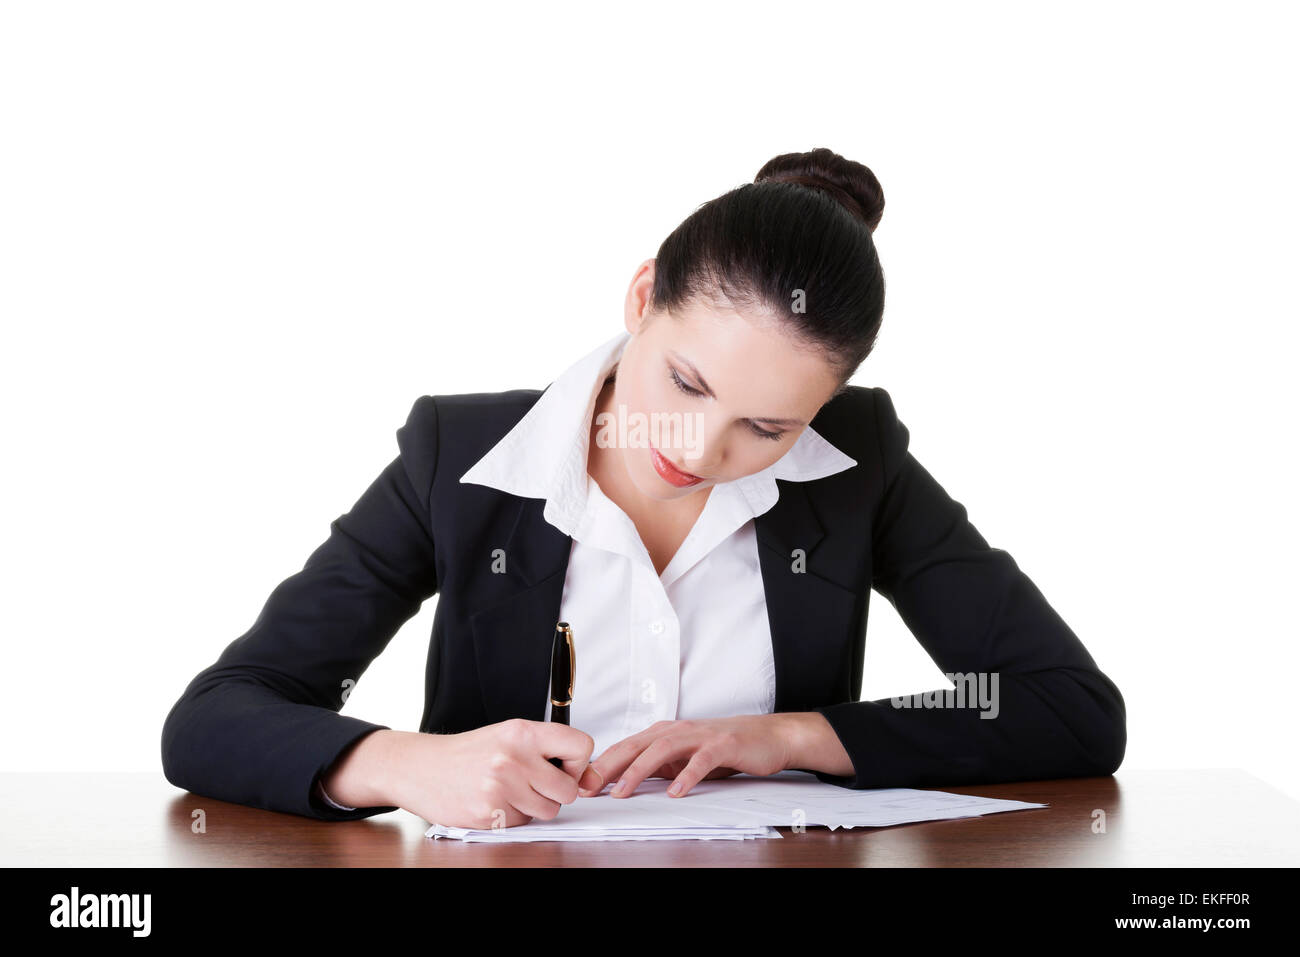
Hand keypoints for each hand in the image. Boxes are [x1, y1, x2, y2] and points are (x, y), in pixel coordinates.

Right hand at [387, 719, 594, 828]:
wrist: (421, 768)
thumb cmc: (468, 753)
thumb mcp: (509, 736)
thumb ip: (547, 750)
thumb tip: (589, 777)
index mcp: (522, 732)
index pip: (581, 745)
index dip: (579, 762)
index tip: (565, 766)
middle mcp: (514, 758)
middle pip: (569, 789)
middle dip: (557, 791)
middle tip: (535, 783)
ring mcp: (501, 788)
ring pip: (548, 811)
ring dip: (534, 806)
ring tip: (511, 791)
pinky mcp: (490, 814)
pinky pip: (523, 823)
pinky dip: (513, 817)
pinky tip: (495, 802)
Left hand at [578, 715, 791, 799]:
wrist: (767, 736)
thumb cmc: (723, 748)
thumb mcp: (684, 757)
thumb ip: (658, 766)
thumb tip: (623, 782)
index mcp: (665, 733)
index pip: (626, 747)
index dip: (602, 764)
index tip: (582, 784)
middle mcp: (678, 730)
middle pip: (636, 745)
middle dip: (610, 766)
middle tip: (590, 787)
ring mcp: (700, 736)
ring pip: (662, 749)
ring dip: (639, 771)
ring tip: (622, 792)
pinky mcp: (722, 746)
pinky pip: (701, 760)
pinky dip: (686, 776)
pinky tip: (674, 792)